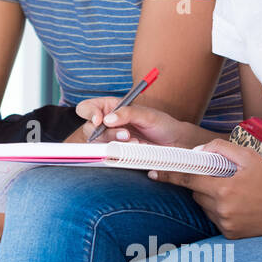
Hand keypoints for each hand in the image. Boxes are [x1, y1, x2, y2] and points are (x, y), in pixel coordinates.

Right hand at [75, 97, 195, 146]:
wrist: (174, 143)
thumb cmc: (161, 124)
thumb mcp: (147, 114)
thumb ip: (127, 113)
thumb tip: (107, 120)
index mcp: (110, 107)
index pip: (87, 107)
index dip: (89, 113)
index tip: (100, 120)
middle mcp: (107, 122)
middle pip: (88, 128)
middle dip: (106, 133)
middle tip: (125, 134)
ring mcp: (110, 138)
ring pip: (97, 143)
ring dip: (114, 143)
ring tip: (134, 142)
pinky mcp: (115, 152)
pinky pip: (107, 154)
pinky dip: (119, 153)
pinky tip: (134, 148)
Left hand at [148, 138, 261, 237]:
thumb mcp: (249, 156)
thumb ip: (221, 148)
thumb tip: (198, 151)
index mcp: (224, 188)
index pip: (188, 179)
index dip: (170, 174)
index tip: (153, 172)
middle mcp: (222, 209)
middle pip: (196, 193)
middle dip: (202, 184)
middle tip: (222, 178)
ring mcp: (226, 224)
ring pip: (204, 206)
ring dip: (211, 198)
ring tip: (236, 193)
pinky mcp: (231, 234)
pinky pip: (214, 218)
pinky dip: (220, 210)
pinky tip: (239, 205)